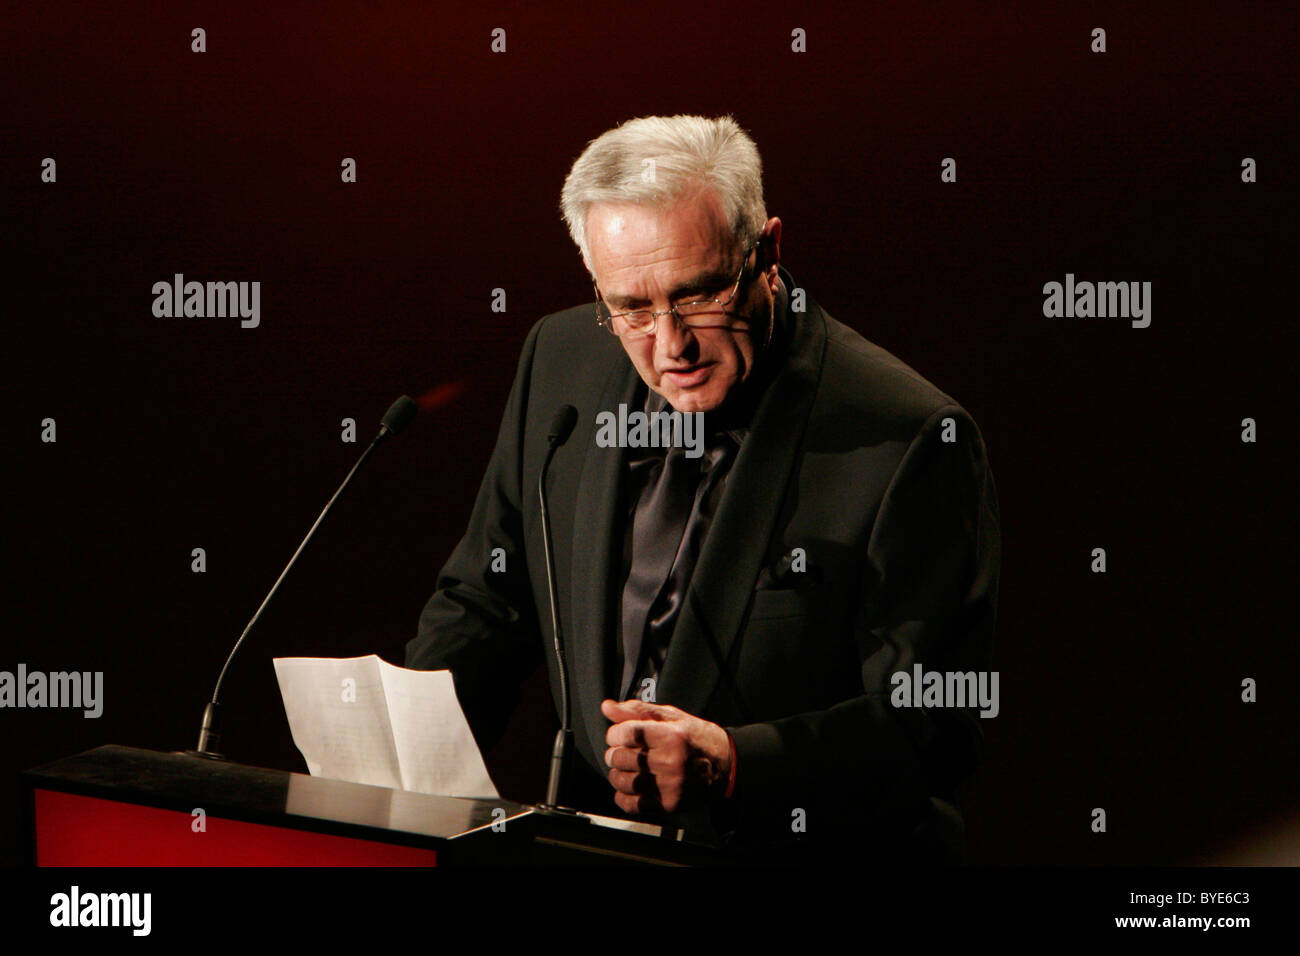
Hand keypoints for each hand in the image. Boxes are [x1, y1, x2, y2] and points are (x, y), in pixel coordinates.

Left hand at [601, 698, 732, 815]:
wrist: (726, 765)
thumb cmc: (698, 738)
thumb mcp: (672, 716)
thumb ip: (638, 711)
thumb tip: (608, 707)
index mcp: (670, 736)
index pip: (625, 733)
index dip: (615, 733)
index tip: (618, 734)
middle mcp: (668, 762)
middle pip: (620, 757)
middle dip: (615, 752)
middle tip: (623, 750)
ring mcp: (667, 785)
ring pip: (621, 781)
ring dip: (618, 773)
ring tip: (627, 767)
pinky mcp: (668, 803)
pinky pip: (631, 804)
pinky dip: (623, 795)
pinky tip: (630, 786)